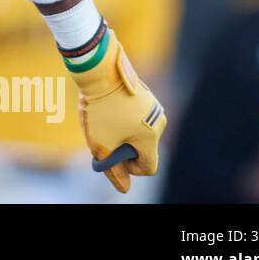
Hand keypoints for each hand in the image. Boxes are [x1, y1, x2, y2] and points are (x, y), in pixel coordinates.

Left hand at [72, 28, 165, 192]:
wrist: (99, 70)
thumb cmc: (100, 108)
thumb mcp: (100, 143)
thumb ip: (113, 169)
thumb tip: (124, 189)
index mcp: (151, 137)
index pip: (149, 167)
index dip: (130, 169)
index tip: (114, 157)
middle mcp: (159, 122)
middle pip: (144, 149)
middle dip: (124, 148)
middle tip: (104, 136)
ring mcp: (154, 107)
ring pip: (139, 131)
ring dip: (123, 132)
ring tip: (104, 119)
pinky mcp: (146, 95)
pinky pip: (138, 116)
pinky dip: (124, 118)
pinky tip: (108, 108)